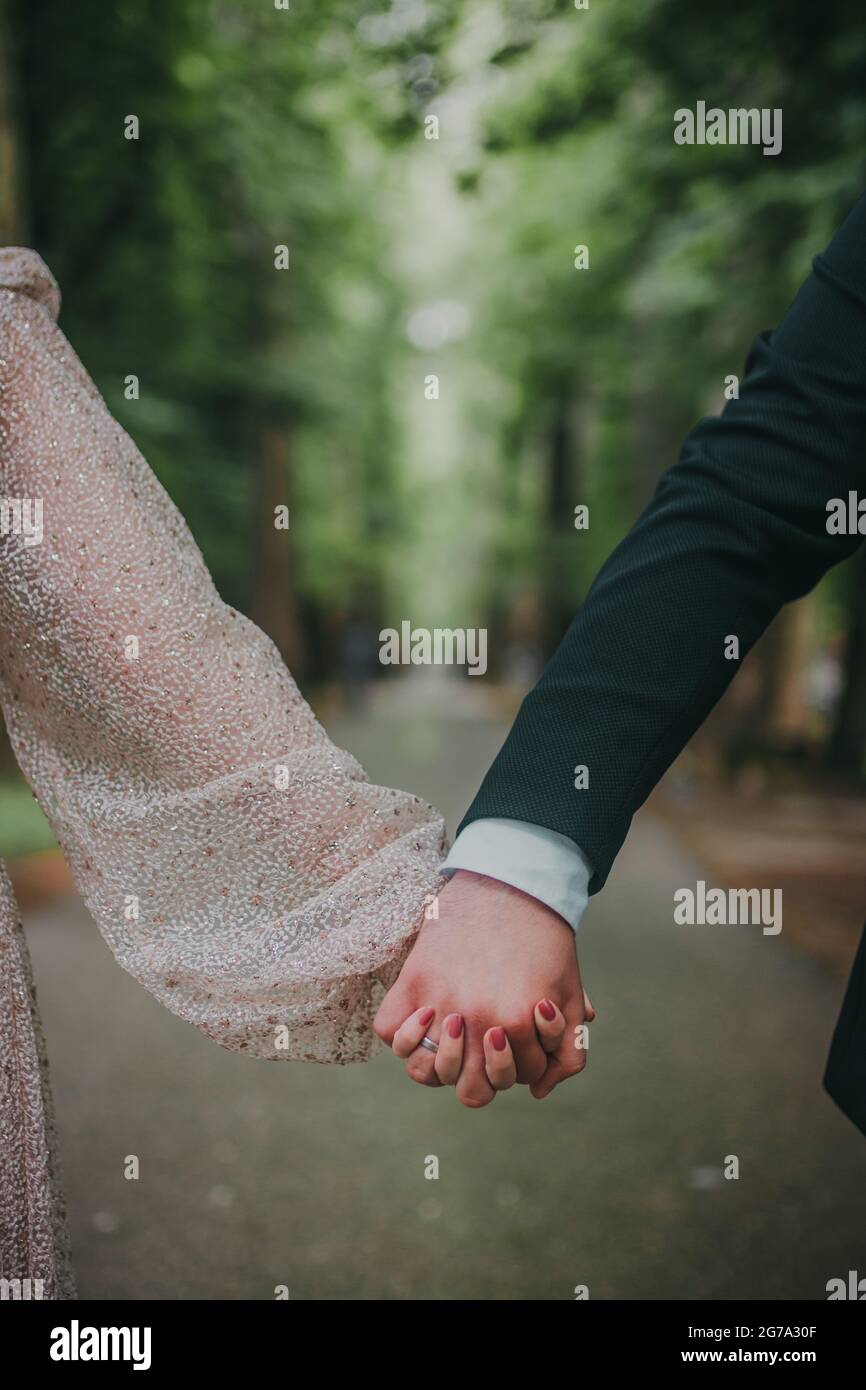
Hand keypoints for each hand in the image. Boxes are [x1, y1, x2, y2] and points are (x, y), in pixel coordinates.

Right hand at [373, 869, 593, 1106]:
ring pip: (427, 1074)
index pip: (522, 1079)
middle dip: (489, 1073)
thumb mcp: (570, 992)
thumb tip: (541, 1091)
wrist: (509, 881)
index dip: (529, 1061)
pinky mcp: (412, 979)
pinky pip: (390, 1032)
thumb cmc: (544, 937)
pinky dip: (403, 1035)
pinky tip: (426, 1014)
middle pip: (473, 1091)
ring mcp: (439, 1001)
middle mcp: (474, 1019)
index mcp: (518, 1022)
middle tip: (491, 1040)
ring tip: (457, 1033)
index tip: (525, 1034)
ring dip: (444, 1064)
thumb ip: (568, 1048)